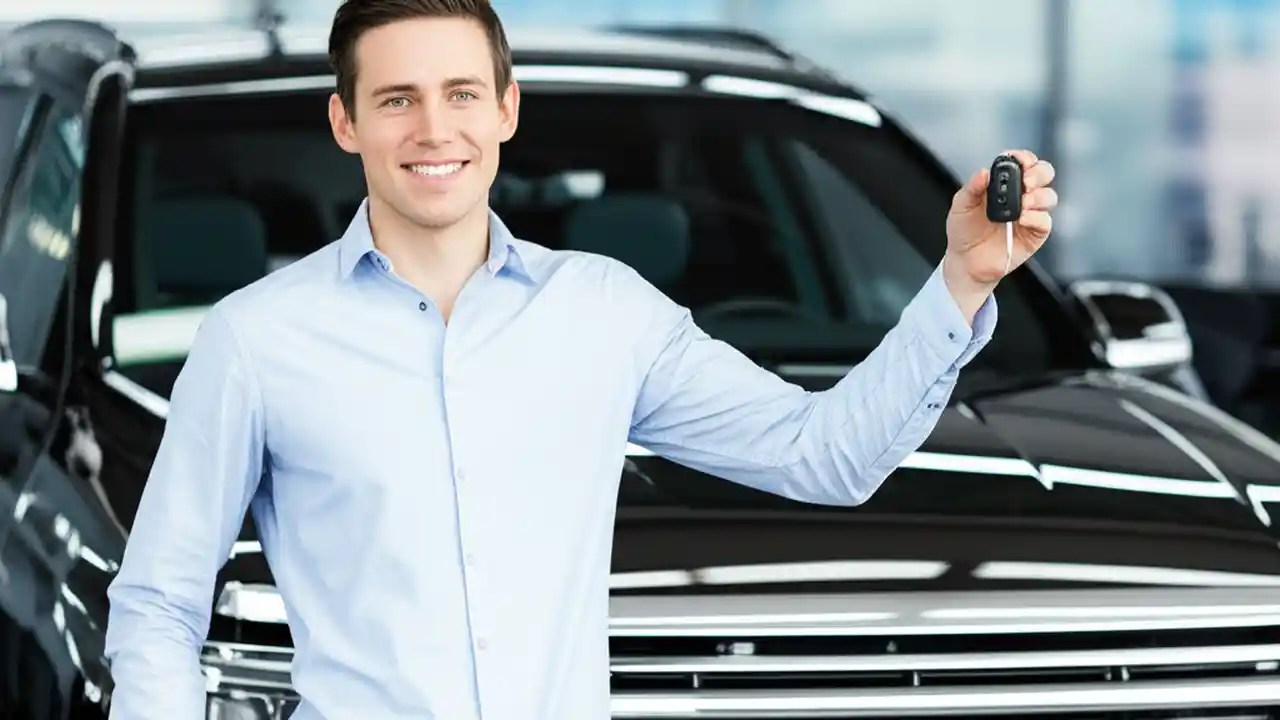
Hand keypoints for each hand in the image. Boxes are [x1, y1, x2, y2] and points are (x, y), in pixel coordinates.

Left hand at [944, 149, 1056, 288]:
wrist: (965, 261)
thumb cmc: (964, 231)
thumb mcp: (961, 206)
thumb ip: (972, 188)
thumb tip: (984, 172)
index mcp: (1005, 184)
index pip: (1024, 163)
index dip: (1025, 158)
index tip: (1018, 160)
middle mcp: (1022, 196)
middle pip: (1044, 174)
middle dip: (1038, 173)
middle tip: (1025, 182)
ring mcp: (1031, 214)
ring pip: (1049, 196)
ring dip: (1038, 196)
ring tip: (1022, 205)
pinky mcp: (1035, 234)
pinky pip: (1045, 221)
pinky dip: (1037, 217)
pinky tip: (1023, 219)